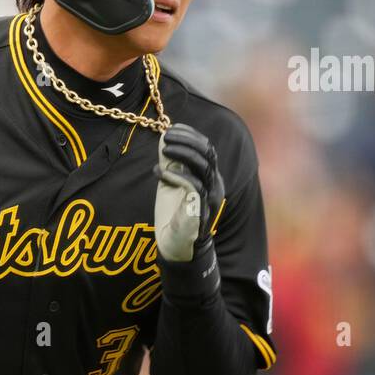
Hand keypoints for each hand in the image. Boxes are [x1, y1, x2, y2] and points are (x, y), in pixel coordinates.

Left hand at [153, 123, 224, 262]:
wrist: (176, 245)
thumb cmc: (174, 213)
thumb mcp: (171, 183)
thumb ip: (170, 164)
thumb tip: (162, 140)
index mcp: (210, 177)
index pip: (207, 148)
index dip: (192, 135)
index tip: (173, 128)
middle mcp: (215, 184)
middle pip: (208, 152)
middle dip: (187, 140)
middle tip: (166, 135)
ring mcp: (209, 197)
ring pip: (203, 166)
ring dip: (182, 153)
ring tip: (163, 148)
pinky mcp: (200, 209)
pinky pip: (193, 185)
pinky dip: (176, 174)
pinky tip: (160, 171)